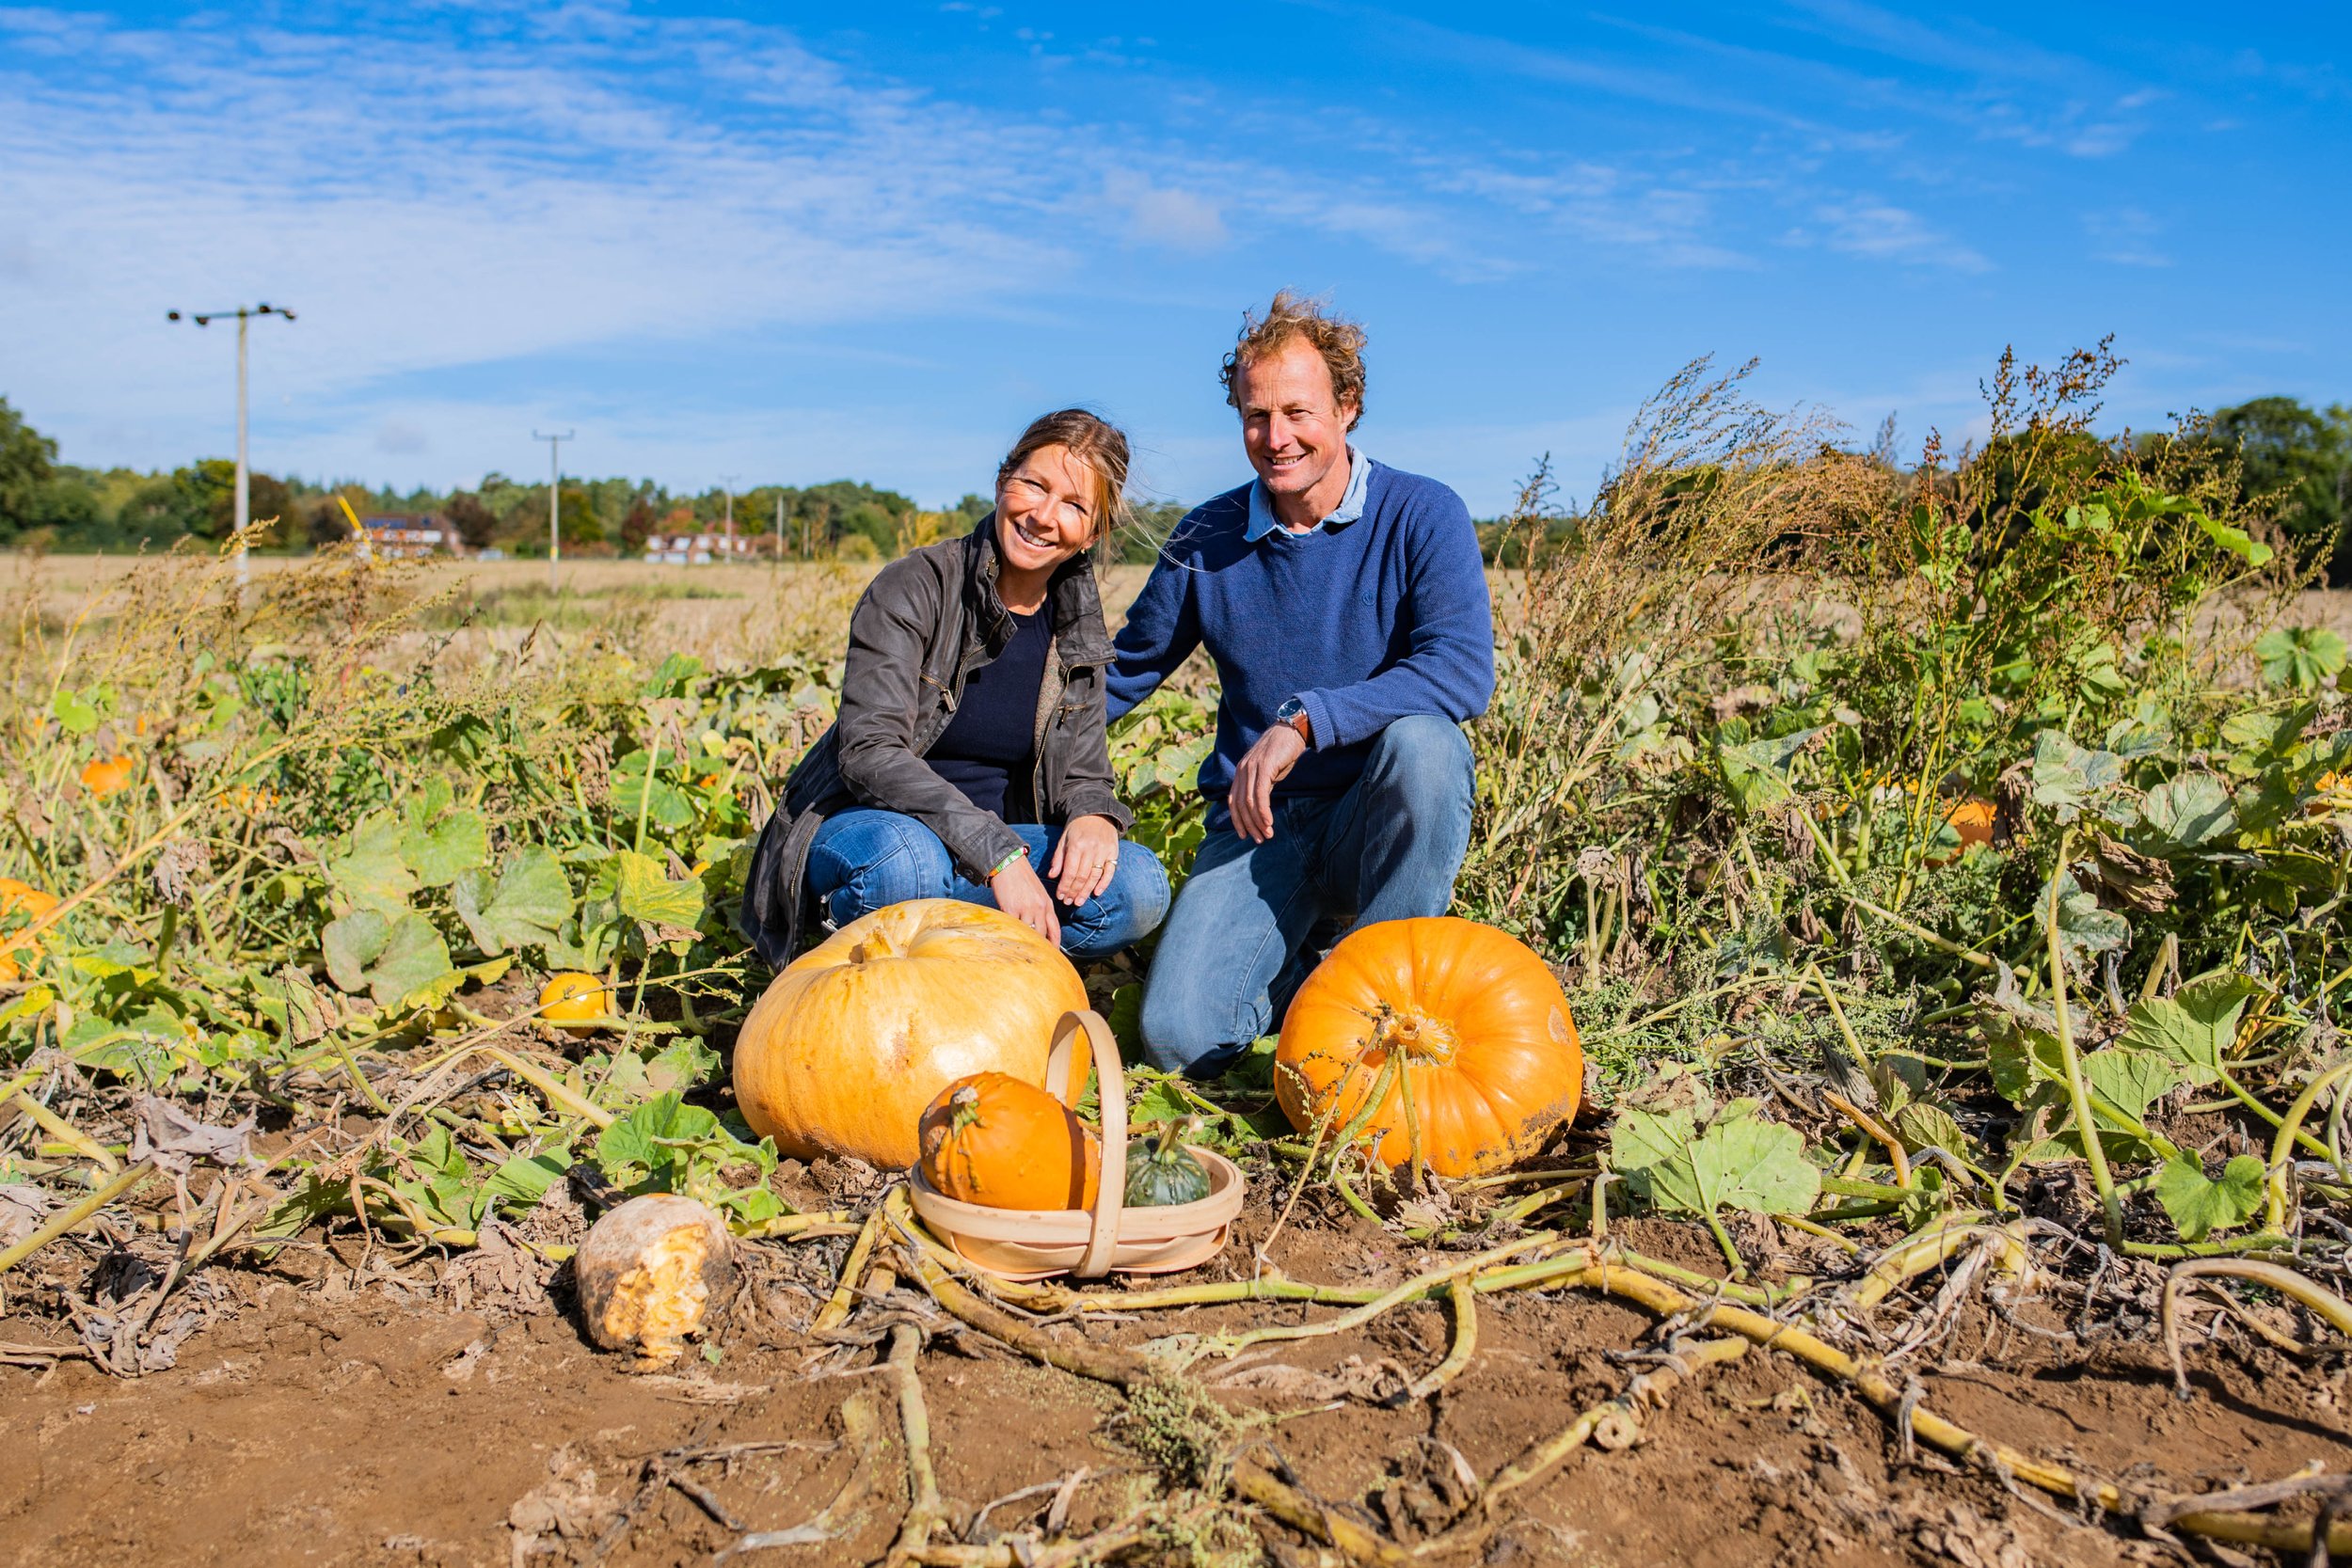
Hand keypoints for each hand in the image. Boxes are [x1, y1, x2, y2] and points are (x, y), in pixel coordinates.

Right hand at [990, 855, 1060, 946]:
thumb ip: (1041, 909)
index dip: (1055, 944)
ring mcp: (1025, 909)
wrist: (1009, 864)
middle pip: (1042, 935)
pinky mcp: (1011, 908)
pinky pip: (1013, 927)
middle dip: (1040, 947)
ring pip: (1028, 933)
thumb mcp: (1038, 893)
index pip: (1055, 929)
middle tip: (1036, 958)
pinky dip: (1011, 934)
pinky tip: (1009, 938)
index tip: (1053, 955)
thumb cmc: (1022, 878)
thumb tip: (1038, 927)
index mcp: (1047, 904)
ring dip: (1024, 942)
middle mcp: (1039, 908)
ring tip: (1020, 950)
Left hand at [1047, 815, 1119, 906]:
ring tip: (1079, 901)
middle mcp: (1091, 849)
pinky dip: (1104, 884)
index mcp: (1076, 845)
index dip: (1064, 886)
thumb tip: (1051, 876)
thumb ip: (1058, 858)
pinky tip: (1096, 893)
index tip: (1060, 896)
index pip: (1070, 871)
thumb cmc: (1077, 829)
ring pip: (1095, 876)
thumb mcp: (1064, 839)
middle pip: (1082, 876)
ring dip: (1086, 891)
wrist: (1097, 814)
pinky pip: (1110, 872)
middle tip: (1068, 902)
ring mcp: (1104, 851)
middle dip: (1074, 892)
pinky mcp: (1114, 853)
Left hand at [1229, 722, 1306, 842]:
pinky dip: (1263, 811)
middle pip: (1240, 805)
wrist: (1292, 730)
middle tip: (1258, 840)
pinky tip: (1269, 823)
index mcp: (1241, 772)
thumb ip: (1261, 787)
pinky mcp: (1264, 767)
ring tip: (1267, 835)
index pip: (1233, 801)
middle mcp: (1242, 770)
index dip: (1237, 820)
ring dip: (1258, 822)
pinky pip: (1260, 794)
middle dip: (1249, 825)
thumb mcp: (1268, 773)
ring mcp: (1252, 768)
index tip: (1245, 835)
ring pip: (1249, 802)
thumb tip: (1259, 808)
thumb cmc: (1282, 752)